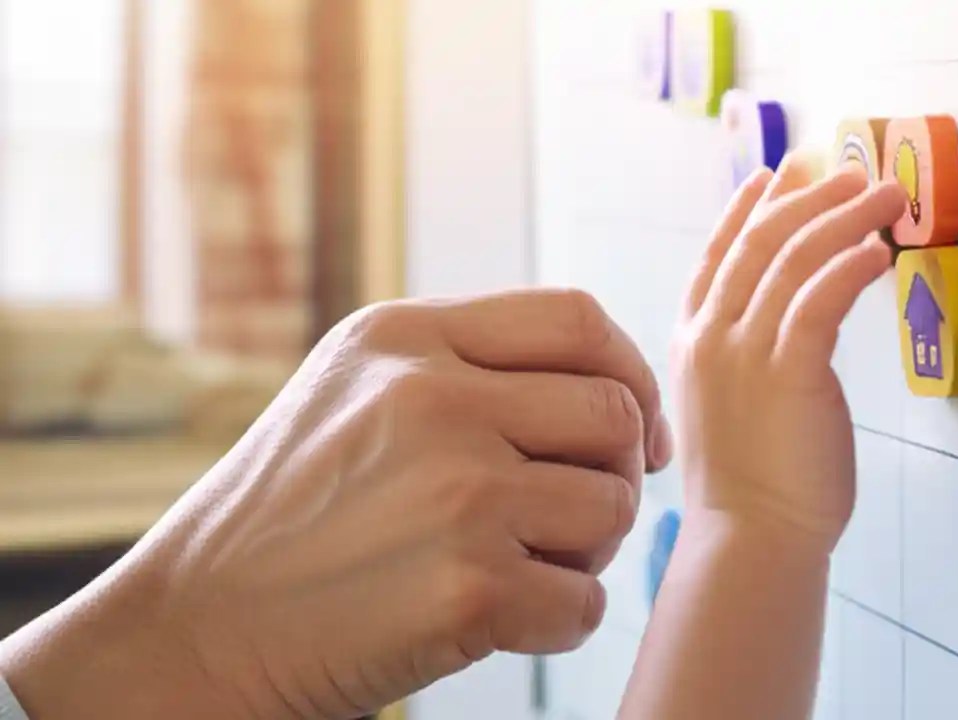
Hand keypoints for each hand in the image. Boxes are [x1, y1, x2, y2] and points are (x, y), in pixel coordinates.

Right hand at [0, 290, 671, 718]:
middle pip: (611, 415)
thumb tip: (610, 388)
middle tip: (571, 517)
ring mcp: (455, 492)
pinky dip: (558, 622)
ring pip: (610, 508)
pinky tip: (498, 621)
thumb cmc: (287, 517)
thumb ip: (466, 365)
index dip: (630, 373)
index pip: (576, 318)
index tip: (636, 432)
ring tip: (519, 567)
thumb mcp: (352, 391)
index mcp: (405, 337)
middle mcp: (433, 400)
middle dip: (613, 472)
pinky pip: (585, 604)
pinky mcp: (470, 588)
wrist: (193, 633)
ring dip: (585, 552)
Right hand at [673, 156, 905, 553]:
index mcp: (690, 345)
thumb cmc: (749, 491)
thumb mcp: (730, 412)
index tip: (773, 173)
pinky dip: (852, 265)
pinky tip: (879, 251)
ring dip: (844, 217)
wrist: (749, 540)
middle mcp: (710, 337)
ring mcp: (743, 352)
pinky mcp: (788, 371)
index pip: (714, 257)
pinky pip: (821, 297)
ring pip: (794, 258)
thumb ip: (747, 366)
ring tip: (885, 196)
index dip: (744, 210)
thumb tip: (790, 335)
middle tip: (851, 172)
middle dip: (808, 197)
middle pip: (758, 242)